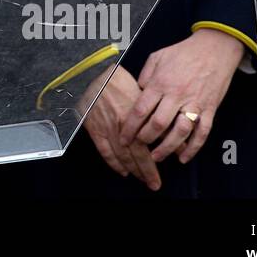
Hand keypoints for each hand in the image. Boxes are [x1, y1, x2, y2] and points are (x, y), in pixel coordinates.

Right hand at [78, 66, 162, 190]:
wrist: (87, 72)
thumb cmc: (114, 77)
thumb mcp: (138, 89)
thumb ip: (151, 110)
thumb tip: (169, 127)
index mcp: (135, 114)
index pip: (149, 143)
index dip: (156, 159)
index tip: (166, 164)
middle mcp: (123, 125)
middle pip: (137, 154)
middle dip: (147, 171)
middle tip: (154, 184)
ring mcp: (107, 128)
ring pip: (122, 156)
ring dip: (133, 170)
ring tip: (141, 180)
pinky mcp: (94, 129)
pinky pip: (105, 151)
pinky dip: (113, 163)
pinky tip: (121, 171)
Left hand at [119, 29, 242, 166]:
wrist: (214, 48)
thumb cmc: (183, 52)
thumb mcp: (157, 57)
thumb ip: (145, 75)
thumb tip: (137, 92)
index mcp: (160, 83)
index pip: (141, 110)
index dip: (130, 127)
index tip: (123, 138)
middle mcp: (176, 95)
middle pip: (158, 124)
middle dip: (146, 139)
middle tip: (138, 148)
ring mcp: (195, 103)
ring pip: (180, 132)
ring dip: (168, 148)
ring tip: (157, 157)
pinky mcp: (210, 109)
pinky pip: (202, 132)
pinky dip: (193, 147)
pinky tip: (184, 157)